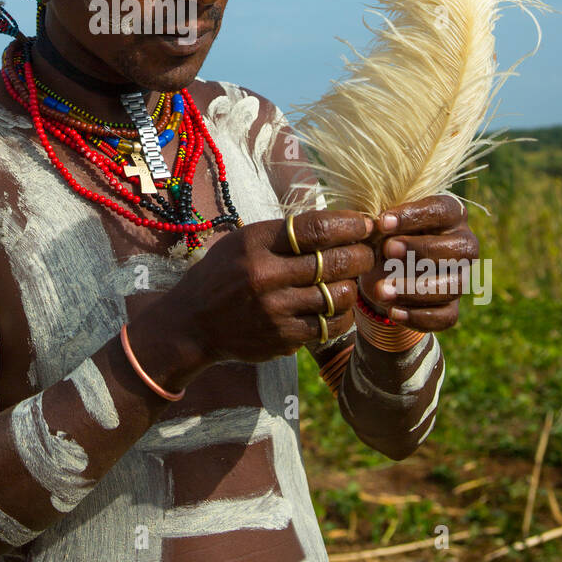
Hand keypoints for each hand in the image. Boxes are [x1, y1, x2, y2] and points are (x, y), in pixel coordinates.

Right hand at [171, 210, 375, 365]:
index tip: (366, 223)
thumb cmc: (223, 274)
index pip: (317, 228)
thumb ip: (284, 234)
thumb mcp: (243, 241)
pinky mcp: (283, 338)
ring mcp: (275, 310)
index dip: (350, 224)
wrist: (193, 323)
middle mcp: (266, 275)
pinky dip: (341, 313)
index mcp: (256, 243)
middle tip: (368, 252)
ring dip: (352, 286)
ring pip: (339, 295)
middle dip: (362, 254)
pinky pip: (330, 324)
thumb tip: (338, 224)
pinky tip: (336, 305)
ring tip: (350, 280)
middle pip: (336, 261)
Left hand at [358, 194, 478, 333]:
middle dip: (420, 250)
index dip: (414, 215)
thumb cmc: (385, 235)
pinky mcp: (452, 306)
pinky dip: (418, 317)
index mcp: (452, 215)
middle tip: (387, 250)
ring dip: (415, 289)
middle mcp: (464, 245)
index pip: (442, 210)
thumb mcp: (382, 226)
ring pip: (452, 286)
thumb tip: (376, 227)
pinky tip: (392, 312)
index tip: (382, 222)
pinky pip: (445, 316)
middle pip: (459, 248)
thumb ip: (382, 225)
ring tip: (380, 290)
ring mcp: (461, 278)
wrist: (383, 271)